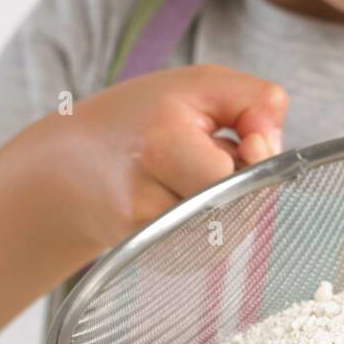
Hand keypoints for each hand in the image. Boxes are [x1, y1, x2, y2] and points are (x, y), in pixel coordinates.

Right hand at [49, 64, 288, 251]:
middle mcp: (148, 198)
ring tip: (191, 175)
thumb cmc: (137, 121)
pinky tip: (184, 200)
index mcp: (160, 145)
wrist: (67, 172)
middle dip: (242, 181)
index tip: (242, 139)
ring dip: (228, 202)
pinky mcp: (154, 257)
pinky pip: (211, 246)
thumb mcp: (197, 86)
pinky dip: (212, 222)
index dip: (254, 158)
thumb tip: (276, 146)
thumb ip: (255, 101)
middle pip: (239, 207)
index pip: (237, 174)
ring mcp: (148, 236)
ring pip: (229, 230)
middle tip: (211, 154)